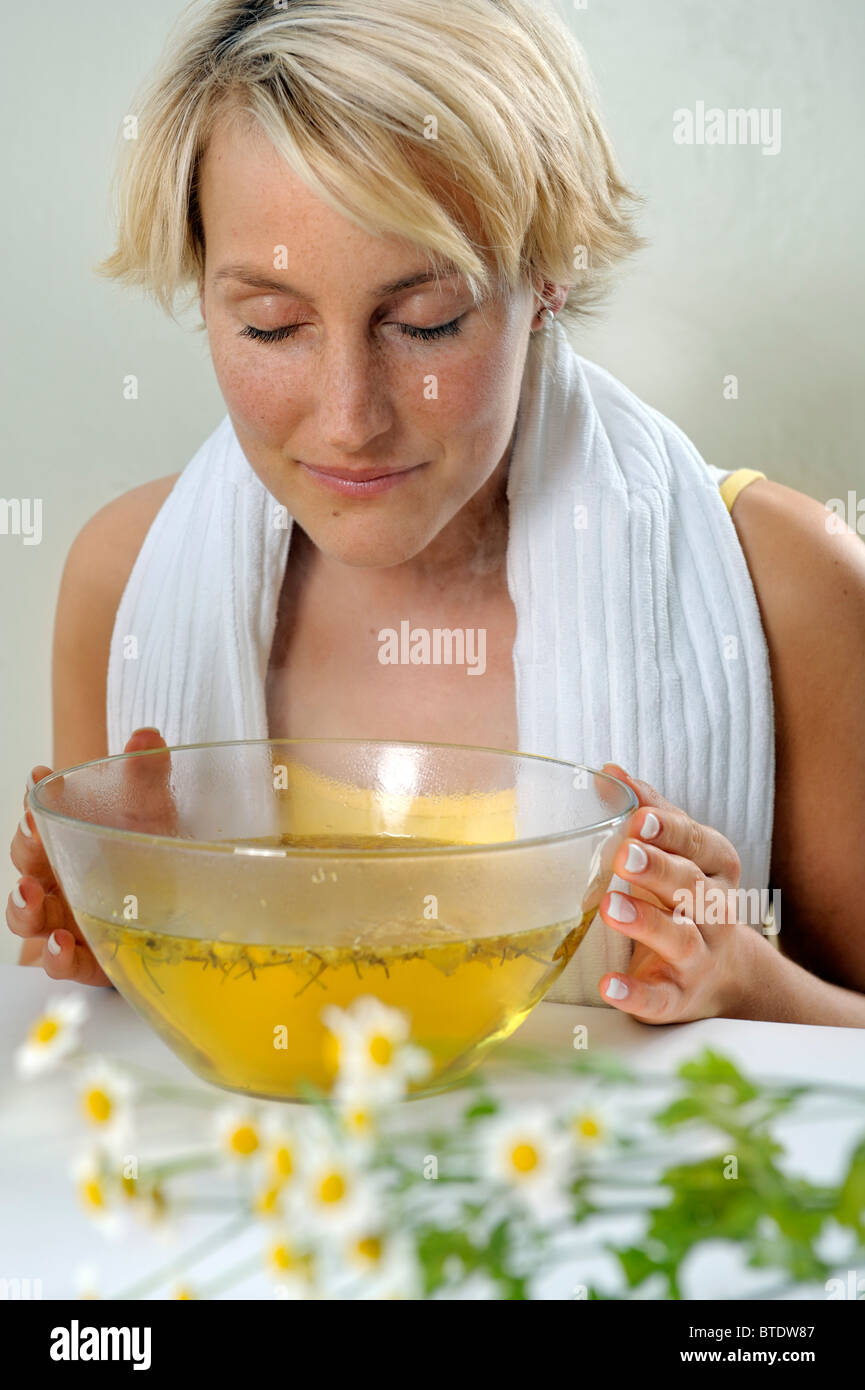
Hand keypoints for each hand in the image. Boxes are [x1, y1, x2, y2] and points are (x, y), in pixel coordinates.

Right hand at [7, 728, 174, 985]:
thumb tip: (146, 736)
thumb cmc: (151, 855)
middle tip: (32, 832)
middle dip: (25, 849)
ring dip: (24, 908)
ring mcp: (70, 923)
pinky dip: (57, 957)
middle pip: (28, 867)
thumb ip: (147, 774)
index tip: (36, 776)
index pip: (38, 823)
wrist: (184, 910)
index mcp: (67, 844)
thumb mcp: (153, 813)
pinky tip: (62, 946)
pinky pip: (64, 964)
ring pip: (30, 919)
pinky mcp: (89, 960)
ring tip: (32, 895)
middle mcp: (61, 883)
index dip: (33, 802)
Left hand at [595, 763, 746, 1022]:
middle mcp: (715, 914)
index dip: (671, 832)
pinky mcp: (678, 998)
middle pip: (692, 888)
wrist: (724, 975)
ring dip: (646, 923)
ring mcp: (700, 958)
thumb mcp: (679, 855)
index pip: (699, 845)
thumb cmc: (687, 900)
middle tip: (624, 854)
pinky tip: (610, 985)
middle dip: (659, 870)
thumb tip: (611, 771)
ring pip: (680, 940)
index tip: (640, 818)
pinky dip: (636, 993)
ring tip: (610, 906)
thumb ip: (649, 813)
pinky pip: (660, 998)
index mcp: (715, 871)